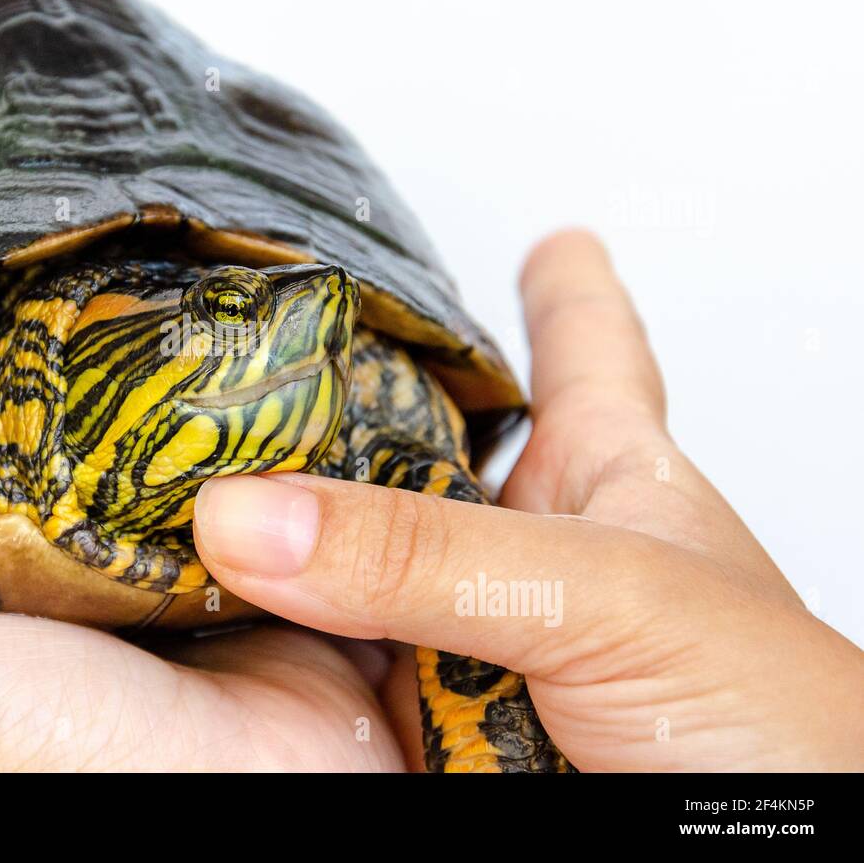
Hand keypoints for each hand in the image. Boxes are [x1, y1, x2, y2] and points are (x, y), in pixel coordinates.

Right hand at [193, 229, 863, 771]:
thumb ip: (436, 555)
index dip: (563, 288)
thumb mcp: (612, 598)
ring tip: (189, 466)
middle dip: (342, 399)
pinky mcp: (421, 724)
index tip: (546, 236)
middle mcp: (528, 552)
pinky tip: (215, 602)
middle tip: (257, 350)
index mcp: (613, 478)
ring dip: (278, 526)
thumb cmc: (781, 733)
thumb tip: (256, 517)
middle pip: (422, 448)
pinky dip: (268, 641)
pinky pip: (325, 668)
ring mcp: (470, 639)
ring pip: (350, 559)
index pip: (586, 350)